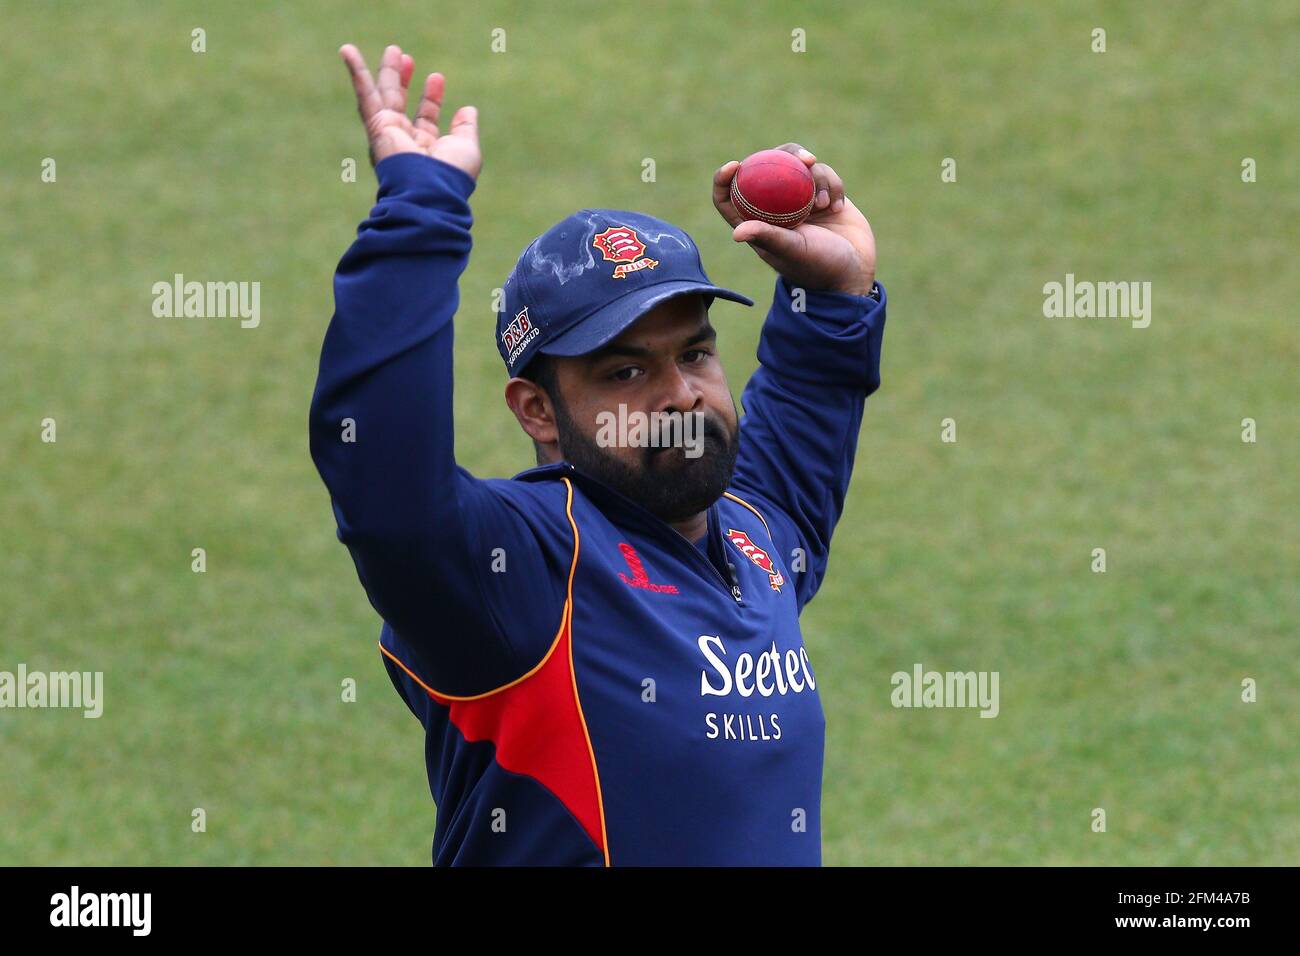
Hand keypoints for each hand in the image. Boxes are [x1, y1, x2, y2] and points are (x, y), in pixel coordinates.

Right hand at [339, 43, 480, 179]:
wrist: (431, 189)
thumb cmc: (451, 174)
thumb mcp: (466, 147)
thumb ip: (466, 128)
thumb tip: (469, 110)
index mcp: (425, 148)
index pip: (425, 117)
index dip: (431, 97)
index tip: (437, 77)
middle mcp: (404, 141)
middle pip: (400, 103)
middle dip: (402, 80)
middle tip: (405, 56)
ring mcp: (388, 134)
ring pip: (382, 96)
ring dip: (386, 73)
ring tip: (391, 49)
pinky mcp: (377, 126)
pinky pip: (364, 95)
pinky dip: (356, 72)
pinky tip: (346, 50)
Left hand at [713, 143, 874, 295]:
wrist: (855, 270)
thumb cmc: (819, 267)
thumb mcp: (792, 251)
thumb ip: (768, 237)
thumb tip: (736, 233)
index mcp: (757, 223)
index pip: (729, 198)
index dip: (724, 179)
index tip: (734, 165)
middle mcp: (776, 208)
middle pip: (767, 167)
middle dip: (784, 155)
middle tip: (803, 159)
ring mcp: (800, 198)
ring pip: (800, 167)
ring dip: (818, 179)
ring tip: (823, 206)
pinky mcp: (823, 192)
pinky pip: (824, 174)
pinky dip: (833, 186)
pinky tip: (837, 207)